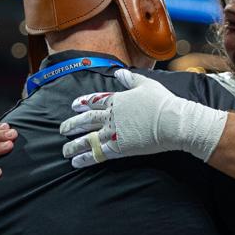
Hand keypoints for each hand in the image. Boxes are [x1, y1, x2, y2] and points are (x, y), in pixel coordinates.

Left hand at [60, 69, 226, 167]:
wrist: (172, 122)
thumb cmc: (163, 102)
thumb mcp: (146, 84)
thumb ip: (130, 79)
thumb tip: (119, 72)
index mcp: (117, 100)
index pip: (95, 100)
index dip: (83, 103)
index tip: (74, 106)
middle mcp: (111, 116)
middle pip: (86, 120)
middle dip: (72, 125)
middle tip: (62, 129)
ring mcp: (113, 133)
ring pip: (88, 139)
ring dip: (74, 145)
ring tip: (64, 151)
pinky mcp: (118, 148)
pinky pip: (97, 154)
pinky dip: (85, 158)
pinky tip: (75, 162)